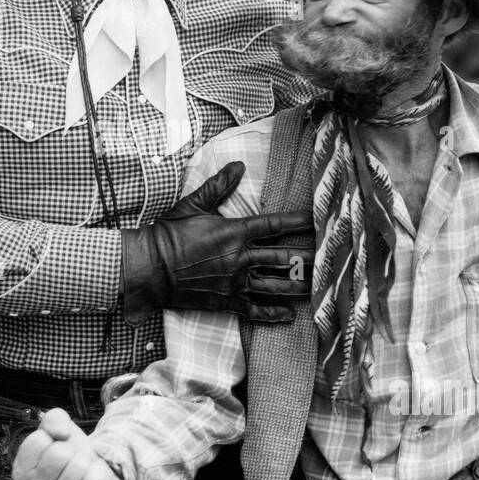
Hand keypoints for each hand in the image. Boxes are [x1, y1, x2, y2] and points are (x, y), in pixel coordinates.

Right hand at [12, 408, 123, 479]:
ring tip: (79, 468)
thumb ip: (52, 419)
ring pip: (78, 466)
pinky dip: (97, 472)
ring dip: (84, 461)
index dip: (52, 437)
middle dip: (69, 450)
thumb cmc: (68, 449)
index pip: (38, 440)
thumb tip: (62, 432)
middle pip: (59, 454)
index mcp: (21, 470)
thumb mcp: (55, 427)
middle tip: (70, 458)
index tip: (54, 445)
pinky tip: (89, 478)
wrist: (91, 470)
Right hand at [121, 160, 312, 324]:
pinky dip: (272, 313)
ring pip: (275, 285)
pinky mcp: (225, 301)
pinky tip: (289, 314)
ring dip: (298, 286)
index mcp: (234, 232)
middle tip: (330, 259)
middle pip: (283, 258)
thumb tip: (237, 165)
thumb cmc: (168, 234)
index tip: (318, 219)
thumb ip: (218, 186)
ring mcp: (234, 282)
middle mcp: (239, 258)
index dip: (299, 220)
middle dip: (308, 259)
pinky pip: (254, 310)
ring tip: (318, 287)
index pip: (275, 224)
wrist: (148, 268)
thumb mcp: (193, 205)